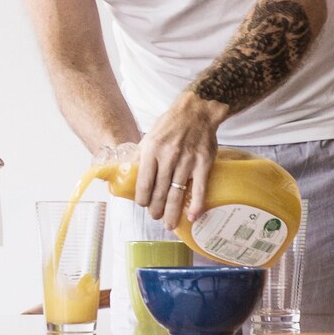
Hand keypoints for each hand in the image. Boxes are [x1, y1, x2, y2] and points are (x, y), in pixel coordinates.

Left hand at [135, 94, 226, 227]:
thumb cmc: (171, 123)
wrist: (197, 110)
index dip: (142, 198)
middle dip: (156, 209)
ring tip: (169, 224)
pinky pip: (199, 188)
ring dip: (172, 212)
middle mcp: (168, 157)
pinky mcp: (203, 163)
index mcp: (152, 150)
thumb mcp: (150, 135)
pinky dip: (196, 204)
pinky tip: (192, 216)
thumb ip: (141, 154)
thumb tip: (130, 171)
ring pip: (177, 193)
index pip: (144, 182)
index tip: (142, 205)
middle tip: (155, 218)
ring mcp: (187, 161)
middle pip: (160, 191)